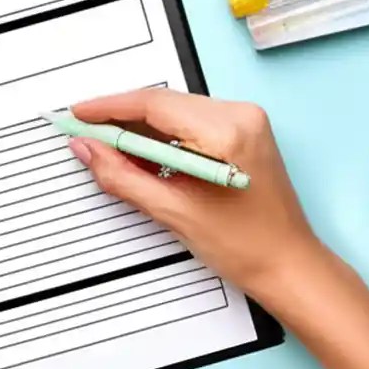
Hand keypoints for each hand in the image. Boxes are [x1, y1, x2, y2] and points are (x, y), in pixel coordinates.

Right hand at [69, 89, 321, 296]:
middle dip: (121, 119)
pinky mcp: (244, 129)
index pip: (154, 106)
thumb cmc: (247, 246)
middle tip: (86, 135)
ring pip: (175, 110)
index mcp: (228, 132)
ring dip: (141, 128)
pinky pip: (191, 120)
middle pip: (163, 104)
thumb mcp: (173, 211)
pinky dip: (163, 134)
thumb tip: (89, 149)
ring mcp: (246, 119)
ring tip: (110, 149)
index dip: (109, 108)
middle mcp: (241, 115)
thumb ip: (123, 176)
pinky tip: (143, 153)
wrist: (288, 264)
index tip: (80, 115)